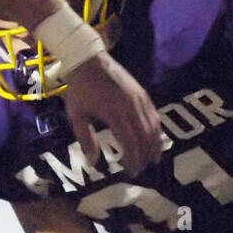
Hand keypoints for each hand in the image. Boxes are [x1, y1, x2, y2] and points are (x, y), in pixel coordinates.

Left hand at [64, 52, 163, 175]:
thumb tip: (93, 162)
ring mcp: (139, 98)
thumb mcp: (76, 115)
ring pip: (153, 126)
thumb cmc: (80, 89)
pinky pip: (154, 114)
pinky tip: (154, 138)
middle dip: (145, 155)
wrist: (88, 60)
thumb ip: (85, 138)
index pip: (129, 142)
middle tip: (143, 169)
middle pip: (144, 137)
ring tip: (153, 158)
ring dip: (155, 144)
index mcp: (114, 113)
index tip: (132, 172)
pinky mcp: (142, 93)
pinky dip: (156, 129)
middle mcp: (130, 106)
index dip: (133, 159)